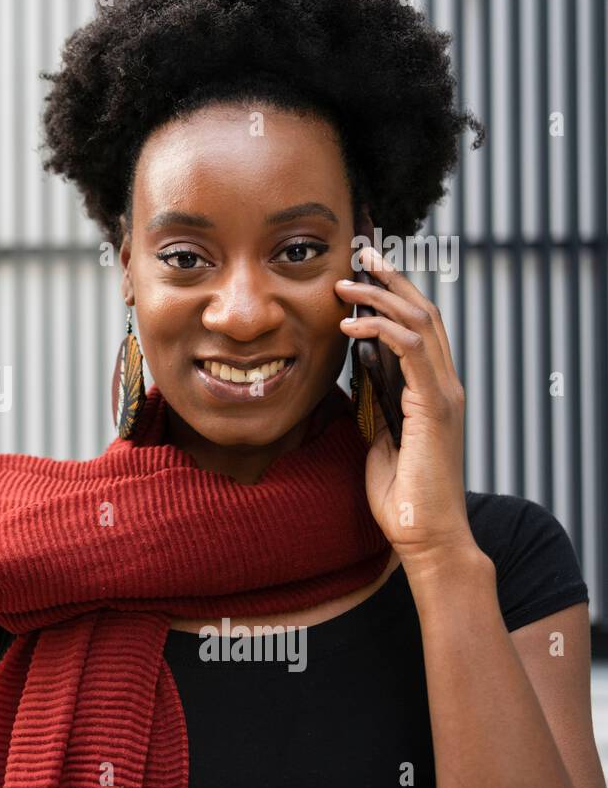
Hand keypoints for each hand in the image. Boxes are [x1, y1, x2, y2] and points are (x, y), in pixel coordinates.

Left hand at [335, 248, 474, 570]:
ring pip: (419, 323)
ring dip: (380, 296)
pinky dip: (381, 330)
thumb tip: (357, 367)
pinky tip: (351, 324)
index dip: (392, 295)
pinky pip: (411, 353)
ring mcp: (443, 394)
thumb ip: (374, 401)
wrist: (424, 535)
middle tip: (360, 251)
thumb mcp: (378, 437)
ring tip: (344, 282)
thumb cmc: (400, 495)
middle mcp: (443, 384)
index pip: (416, 326)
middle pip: (423, 312)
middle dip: (391, 278)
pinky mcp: (435, 408)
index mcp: (430, 389)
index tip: (361, 271)